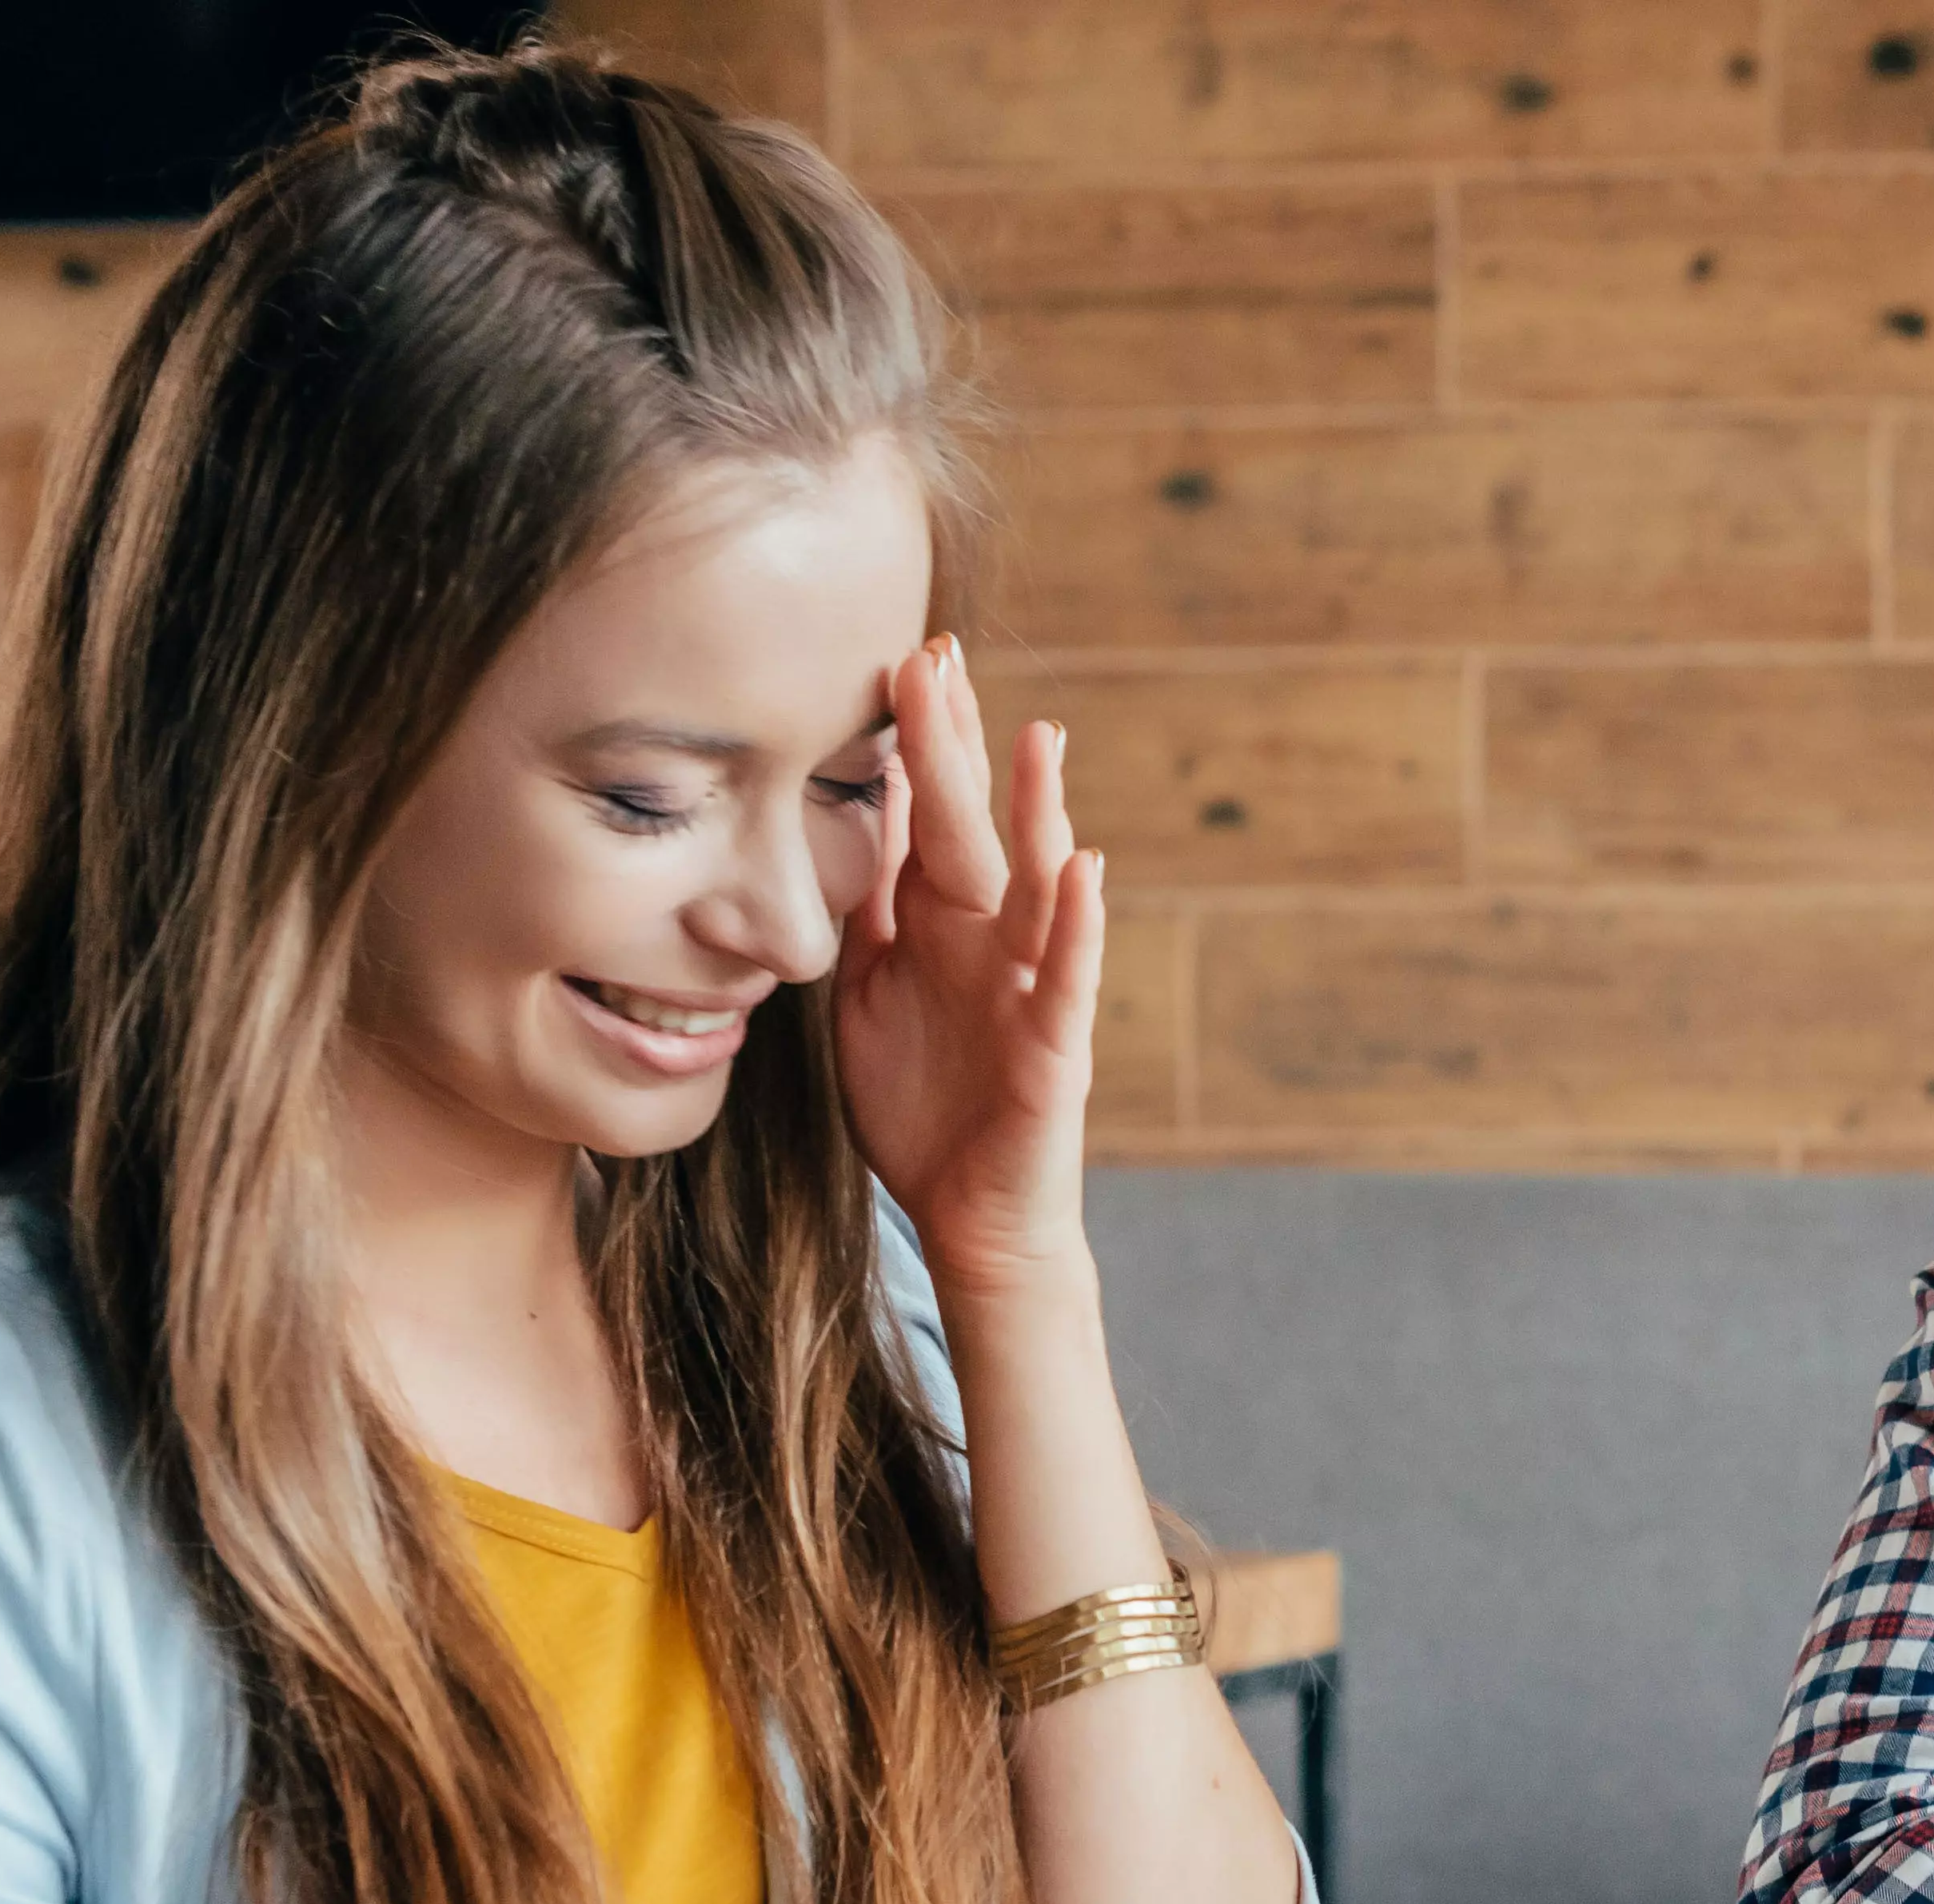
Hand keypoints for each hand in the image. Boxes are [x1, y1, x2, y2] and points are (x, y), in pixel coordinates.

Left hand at [832, 633, 1103, 1294]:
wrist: (968, 1218)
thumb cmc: (924, 1111)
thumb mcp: (870, 997)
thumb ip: (868, 916)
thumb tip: (845, 826)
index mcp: (939, 927)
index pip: (923, 818)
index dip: (914, 744)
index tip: (898, 659)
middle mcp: (991, 942)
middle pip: (969, 827)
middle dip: (953, 747)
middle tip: (938, 655)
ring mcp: (1029, 988)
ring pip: (1037, 884)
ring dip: (1039, 812)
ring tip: (1039, 737)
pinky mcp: (1055, 1047)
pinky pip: (1070, 977)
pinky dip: (1080, 925)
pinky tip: (1088, 871)